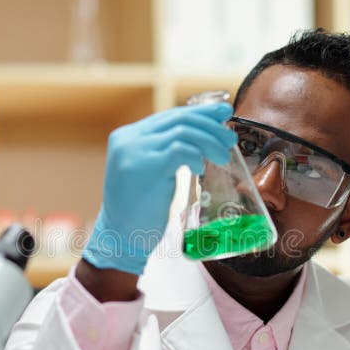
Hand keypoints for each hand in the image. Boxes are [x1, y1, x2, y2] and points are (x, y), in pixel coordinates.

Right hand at [83, 103, 235, 274]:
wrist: (119, 237)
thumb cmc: (139, 209)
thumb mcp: (147, 171)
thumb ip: (163, 152)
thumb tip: (202, 136)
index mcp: (127, 136)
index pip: (169, 116)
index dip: (200, 113)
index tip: (223, 113)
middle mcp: (128, 139)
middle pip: (178, 119)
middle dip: (210, 125)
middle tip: (230, 137)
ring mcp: (135, 152)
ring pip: (183, 132)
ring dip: (209, 142)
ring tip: (223, 156)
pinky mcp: (145, 168)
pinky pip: (180, 151)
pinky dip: (196, 156)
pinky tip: (201, 169)